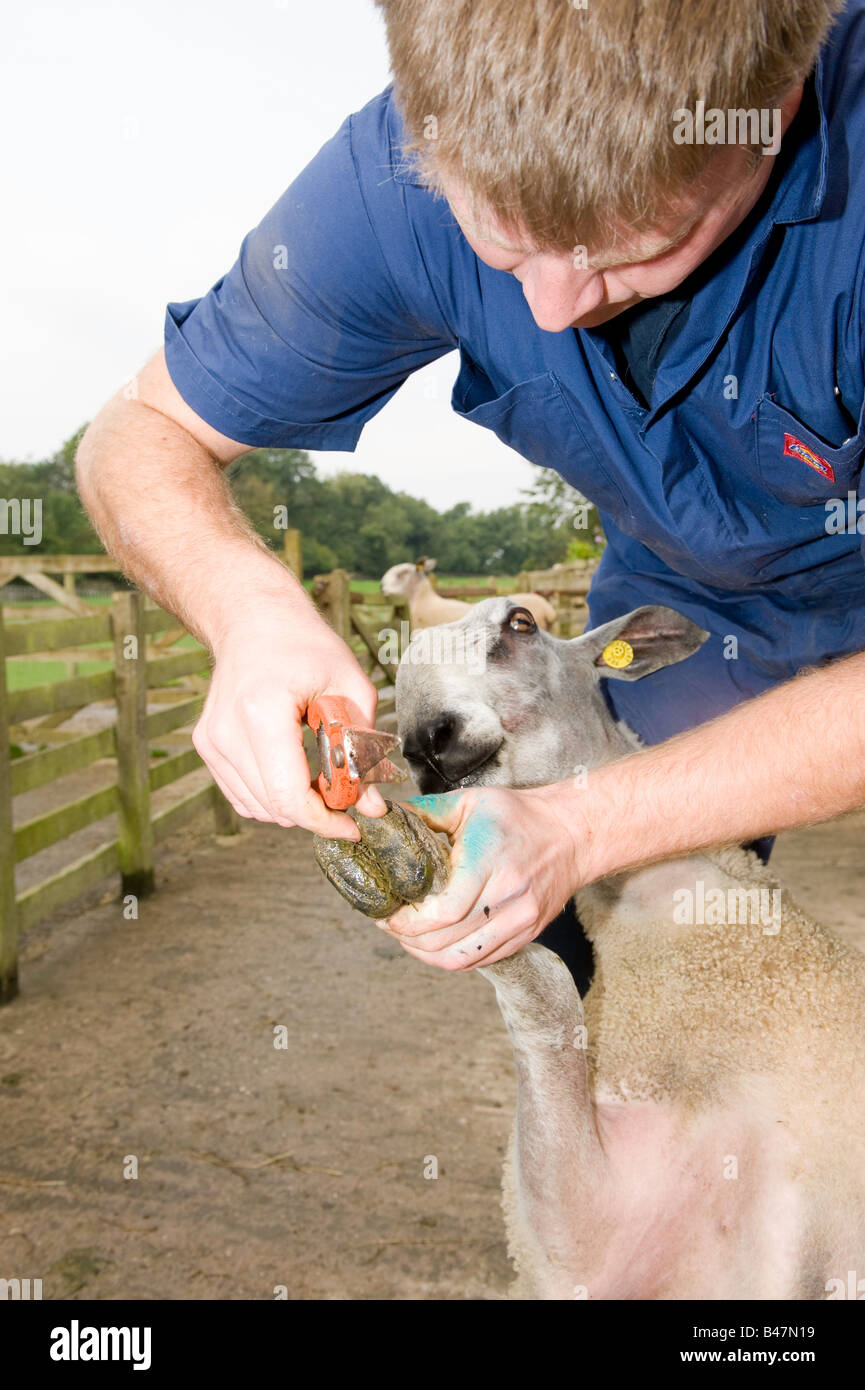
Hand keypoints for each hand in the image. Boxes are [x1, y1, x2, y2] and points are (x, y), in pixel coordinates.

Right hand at [193, 602, 386, 836]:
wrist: (253, 620)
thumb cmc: (305, 645)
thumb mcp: (350, 686)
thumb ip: (363, 748)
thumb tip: (371, 806)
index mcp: (261, 713)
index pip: (288, 794)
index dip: (324, 820)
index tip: (353, 826)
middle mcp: (226, 732)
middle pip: (273, 806)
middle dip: (315, 814)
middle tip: (348, 797)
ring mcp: (211, 741)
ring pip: (256, 807)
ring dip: (294, 807)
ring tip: (321, 780)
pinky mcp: (207, 746)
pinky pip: (241, 795)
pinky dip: (272, 797)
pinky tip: (295, 775)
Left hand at [380, 786, 582, 968]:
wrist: (573, 834)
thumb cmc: (518, 816)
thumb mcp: (470, 802)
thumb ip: (425, 812)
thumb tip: (381, 817)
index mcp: (490, 860)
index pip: (445, 911)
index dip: (409, 921)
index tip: (388, 913)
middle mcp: (509, 896)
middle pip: (447, 939)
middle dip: (408, 938)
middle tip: (388, 923)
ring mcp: (521, 920)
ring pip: (462, 958)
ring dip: (426, 954)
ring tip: (407, 938)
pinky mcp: (527, 934)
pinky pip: (482, 960)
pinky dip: (452, 958)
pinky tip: (435, 943)